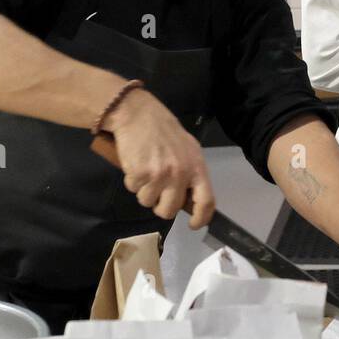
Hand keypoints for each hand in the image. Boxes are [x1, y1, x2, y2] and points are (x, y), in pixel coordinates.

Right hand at [102, 87, 215, 228]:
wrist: (138, 114)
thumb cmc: (163, 131)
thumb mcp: (187, 149)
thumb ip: (191, 172)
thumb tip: (192, 199)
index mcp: (197, 167)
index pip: (206, 201)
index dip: (202, 217)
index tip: (194, 224)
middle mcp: (180, 173)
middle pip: (170, 210)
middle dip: (161, 206)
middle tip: (156, 191)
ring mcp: (160, 175)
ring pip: (148, 202)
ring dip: (144, 191)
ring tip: (145, 171)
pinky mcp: (139, 174)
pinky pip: (133, 189)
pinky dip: (132, 181)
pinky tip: (135, 164)